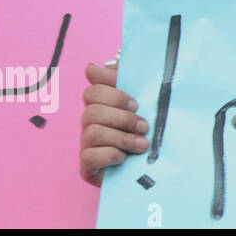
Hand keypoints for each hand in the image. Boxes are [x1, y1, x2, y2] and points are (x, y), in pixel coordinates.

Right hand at [79, 61, 148, 186]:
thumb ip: (126, 80)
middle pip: (92, 110)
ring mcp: (87, 145)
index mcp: (103, 106)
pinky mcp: (87, 166)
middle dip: (122, 118)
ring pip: (92, 132)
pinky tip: (125, 158)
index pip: (94, 90)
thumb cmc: (145, 133)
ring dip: (121, 138)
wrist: (148, 169)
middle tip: (144, 126)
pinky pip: (88, 156)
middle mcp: (91, 124)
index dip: (114, 93)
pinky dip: (110, 155)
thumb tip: (94, 66)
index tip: (137, 103)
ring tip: (142, 144)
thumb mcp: (145, 104)